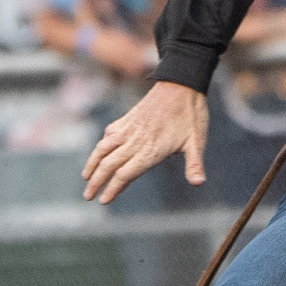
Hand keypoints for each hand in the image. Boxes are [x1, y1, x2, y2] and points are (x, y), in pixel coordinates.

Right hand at [83, 80, 206, 202]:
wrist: (181, 84)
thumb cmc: (191, 114)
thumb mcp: (197, 142)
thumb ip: (195, 164)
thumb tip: (199, 183)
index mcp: (150, 150)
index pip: (125, 174)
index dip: (113, 189)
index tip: (103, 201)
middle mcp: (135, 141)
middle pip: (109, 165)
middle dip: (96, 182)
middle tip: (87, 197)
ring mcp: (129, 129)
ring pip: (103, 149)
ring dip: (92, 164)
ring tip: (85, 178)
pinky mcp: (128, 119)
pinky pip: (109, 134)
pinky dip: (101, 146)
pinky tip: (99, 152)